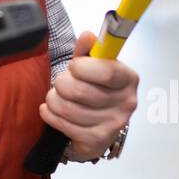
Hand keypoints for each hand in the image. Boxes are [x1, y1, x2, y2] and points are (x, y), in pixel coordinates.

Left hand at [39, 30, 139, 161]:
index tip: (73, 66)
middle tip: (61, 83)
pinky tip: (52, 111)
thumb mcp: (92, 64)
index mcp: (128, 78)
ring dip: (53, 99)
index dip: (82, 67)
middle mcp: (126, 103)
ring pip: (67, 107)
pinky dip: (50, 115)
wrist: (98, 124)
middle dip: (61, 83)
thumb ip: (88, 49)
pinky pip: (62, 124)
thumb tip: (88, 36)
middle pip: (79, 90)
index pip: (106, 71)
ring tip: (56, 96)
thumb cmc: (94, 88)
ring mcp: (113, 125)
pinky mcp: (96, 141)